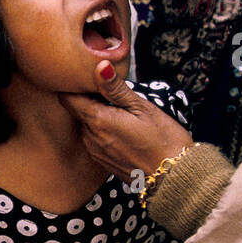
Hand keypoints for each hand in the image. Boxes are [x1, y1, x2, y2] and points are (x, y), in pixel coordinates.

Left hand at [59, 62, 192, 182]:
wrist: (174, 176)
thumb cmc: (163, 139)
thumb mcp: (142, 107)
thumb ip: (115, 88)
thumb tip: (99, 66)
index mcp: (97, 121)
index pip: (67, 98)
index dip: (75, 86)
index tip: (90, 79)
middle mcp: (90, 138)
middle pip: (77, 111)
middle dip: (89, 100)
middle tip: (113, 94)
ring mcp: (94, 151)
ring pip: (86, 125)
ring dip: (97, 116)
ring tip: (122, 113)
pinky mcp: (102, 161)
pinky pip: (94, 139)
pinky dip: (103, 131)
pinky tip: (124, 130)